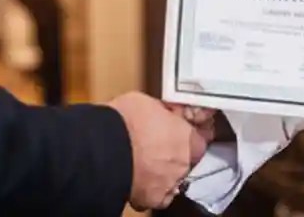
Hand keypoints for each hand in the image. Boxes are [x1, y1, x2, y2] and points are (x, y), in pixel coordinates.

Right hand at [109, 92, 208, 209]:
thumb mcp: (149, 102)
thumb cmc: (126, 120)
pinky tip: (137, 180)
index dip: (184, 135)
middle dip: (173, 154)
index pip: (198, 138)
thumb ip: (163, 113)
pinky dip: (149, 190)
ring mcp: (170, 184)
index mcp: (188, 138)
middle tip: (154, 146)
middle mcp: (184, 163)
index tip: (175, 131)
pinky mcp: (153, 200)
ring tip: (142, 164)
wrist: (104, 145)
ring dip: (162, 173)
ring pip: (171, 180)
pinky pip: (156, 197)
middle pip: (185, 161)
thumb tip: (162, 114)